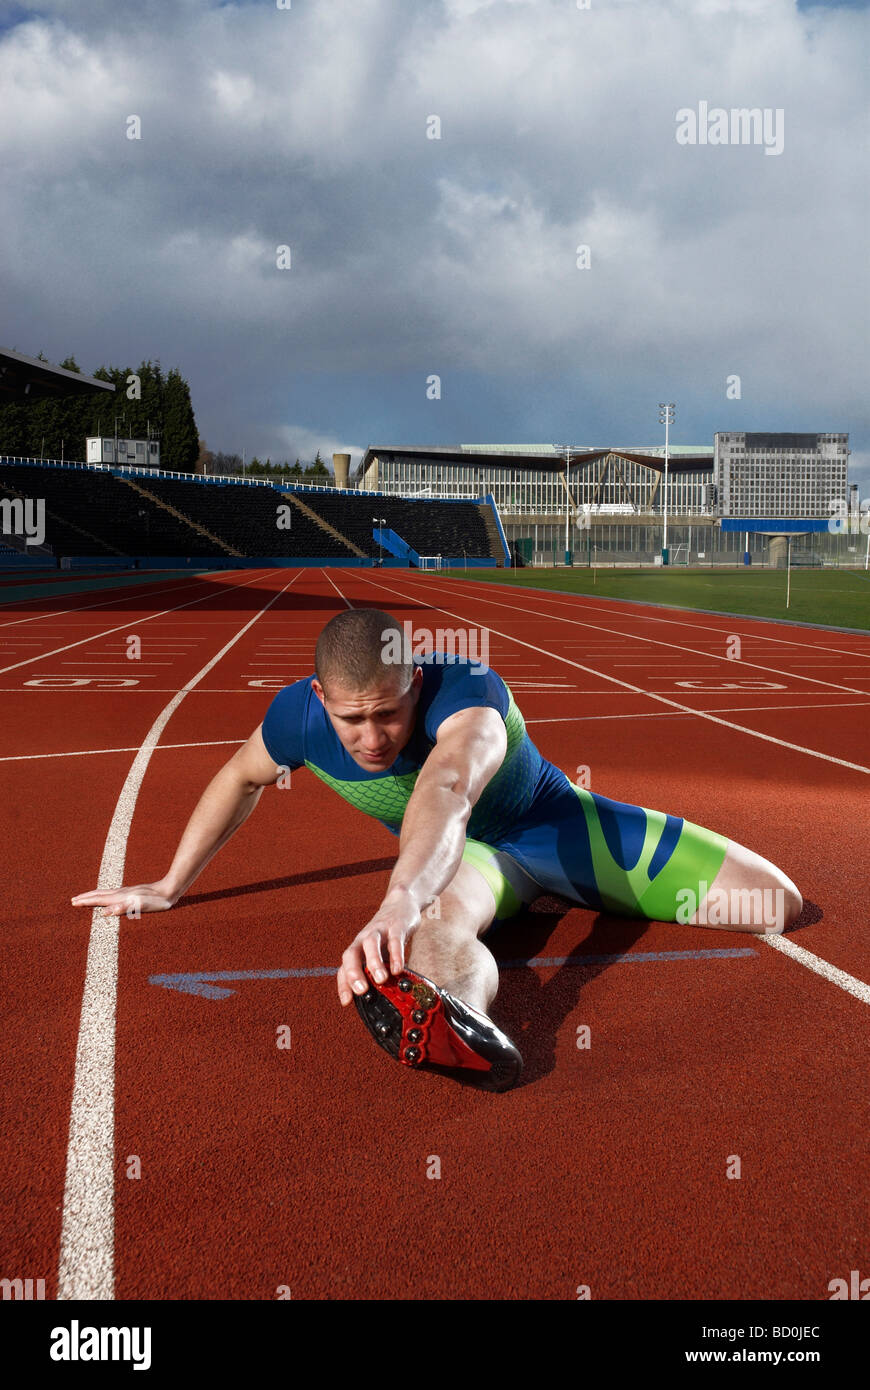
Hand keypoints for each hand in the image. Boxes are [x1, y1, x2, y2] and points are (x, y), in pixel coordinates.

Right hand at [71, 881, 176, 915]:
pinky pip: (113, 895)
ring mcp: (126, 892)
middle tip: (73, 900)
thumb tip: (105, 912)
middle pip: (99, 894)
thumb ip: (123, 908)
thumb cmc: (156, 901)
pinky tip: (108, 899)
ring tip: (86, 897)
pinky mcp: (132, 894)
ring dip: (94, 896)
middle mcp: (121, 893)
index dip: (86, 901)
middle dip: (86, 897)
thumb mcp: (140, 906)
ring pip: (105, 893)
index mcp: (120, 897)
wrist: (169, 890)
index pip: (99, 899)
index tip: (73, 903)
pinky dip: (104, 896)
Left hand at [337, 888, 420, 1006]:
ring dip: (374, 962)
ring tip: (381, 980)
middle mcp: (364, 939)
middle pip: (351, 953)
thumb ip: (379, 971)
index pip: (344, 967)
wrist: (401, 904)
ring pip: (370, 944)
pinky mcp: (396, 925)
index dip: (343, 984)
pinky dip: (396, 954)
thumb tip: (384, 997)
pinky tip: (399, 968)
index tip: (346, 1001)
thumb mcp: (381, 953)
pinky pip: (395, 939)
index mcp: (358, 949)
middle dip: (353, 972)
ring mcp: (379, 930)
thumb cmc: (388, 934)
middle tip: (361, 990)